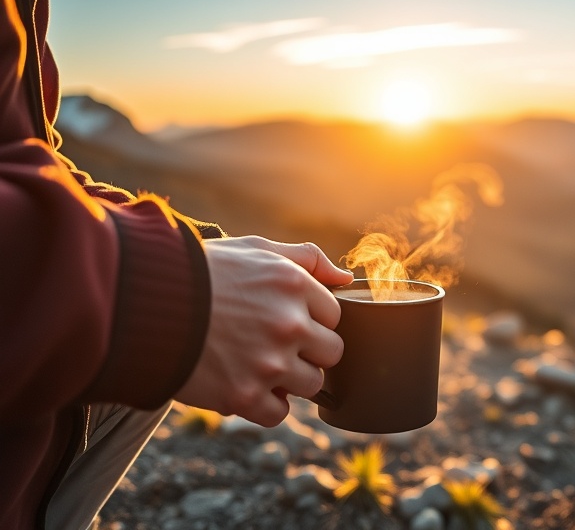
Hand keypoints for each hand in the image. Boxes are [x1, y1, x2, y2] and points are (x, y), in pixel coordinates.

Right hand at [176, 236, 353, 425]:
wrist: (138, 306)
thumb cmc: (199, 274)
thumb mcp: (255, 249)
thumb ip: (306, 259)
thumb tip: (346, 278)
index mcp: (294, 285)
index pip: (334, 315)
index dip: (311, 318)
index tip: (284, 318)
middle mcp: (289, 324)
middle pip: (331, 352)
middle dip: (308, 350)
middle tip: (274, 343)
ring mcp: (269, 363)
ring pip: (311, 384)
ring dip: (289, 379)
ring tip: (255, 363)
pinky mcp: (244, 396)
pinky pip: (279, 413)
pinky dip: (264, 405)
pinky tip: (244, 384)